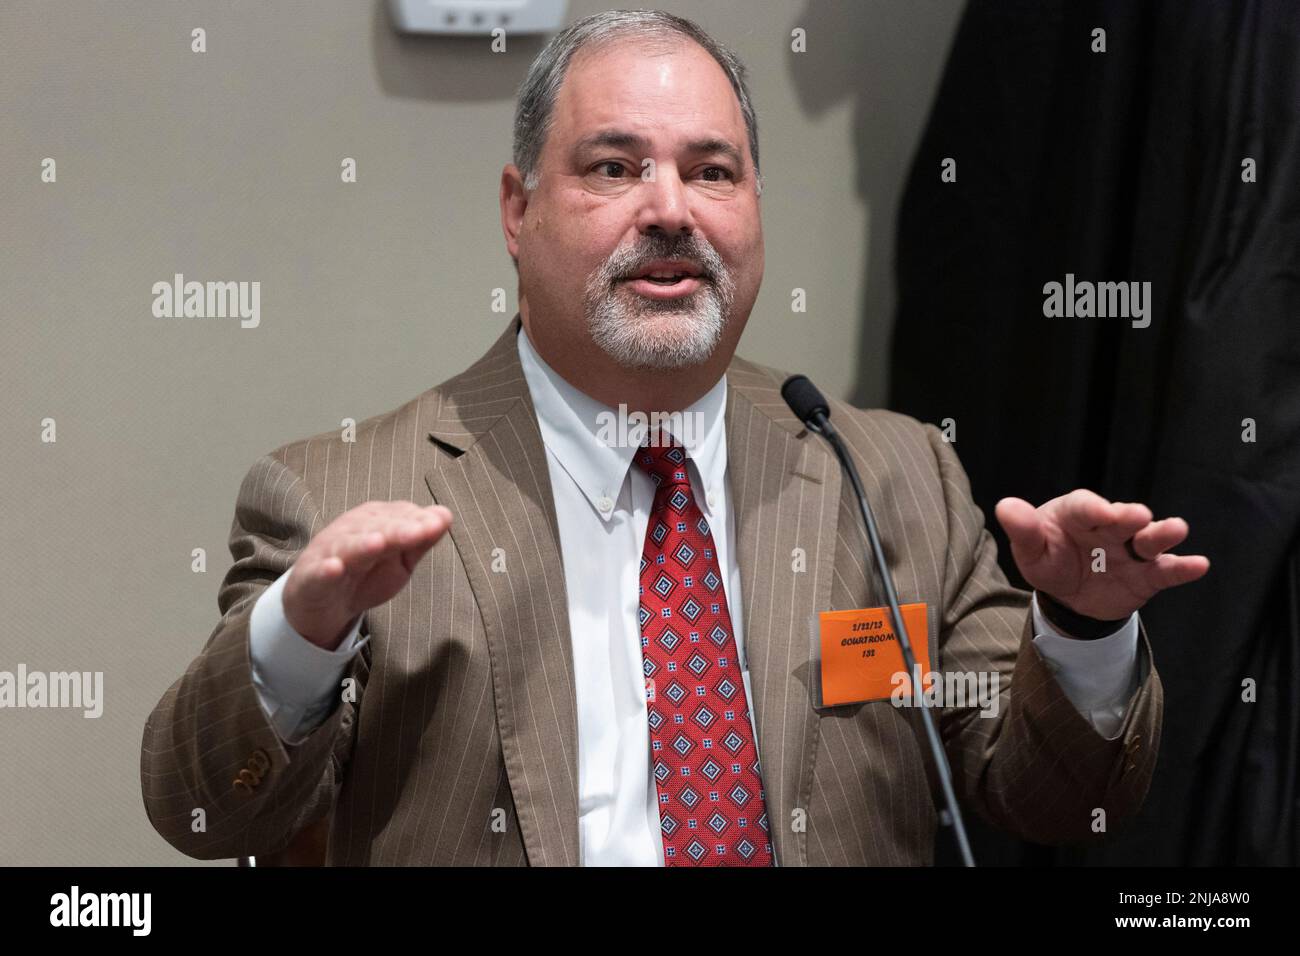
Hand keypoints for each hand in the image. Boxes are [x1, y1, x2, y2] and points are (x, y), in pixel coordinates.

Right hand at [282, 501, 452, 648]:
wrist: (324, 603)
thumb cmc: (367, 573)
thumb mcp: (401, 559)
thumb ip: (422, 539)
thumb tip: (446, 515)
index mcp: (376, 521)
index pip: (400, 516)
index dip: (419, 521)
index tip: (439, 523)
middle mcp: (352, 530)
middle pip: (377, 528)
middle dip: (398, 529)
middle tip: (420, 531)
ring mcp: (330, 552)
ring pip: (349, 546)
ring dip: (363, 544)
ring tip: (378, 543)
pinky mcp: (312, 576)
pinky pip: (319, 572)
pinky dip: (325, 569)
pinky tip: (334, 567)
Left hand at [994, 489, 1208, 619]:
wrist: (1069, 596)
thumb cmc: (1048, 559)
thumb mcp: (1031, 549)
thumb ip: (1022, 530)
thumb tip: (1005, 506)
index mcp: (1078, 513)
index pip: (1084, 506)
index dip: (1092, 509)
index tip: (1100, 512)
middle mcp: (1109, 527)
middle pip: (1122, 518)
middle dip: (1129, 516)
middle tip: (1137, 515)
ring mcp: (1131, 550)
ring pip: (1150, 540)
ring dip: (1162, 534)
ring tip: (1176, 528)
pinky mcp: (1147, 575)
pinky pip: (1166, 571)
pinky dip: (1183, 568)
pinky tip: (1198, 564)